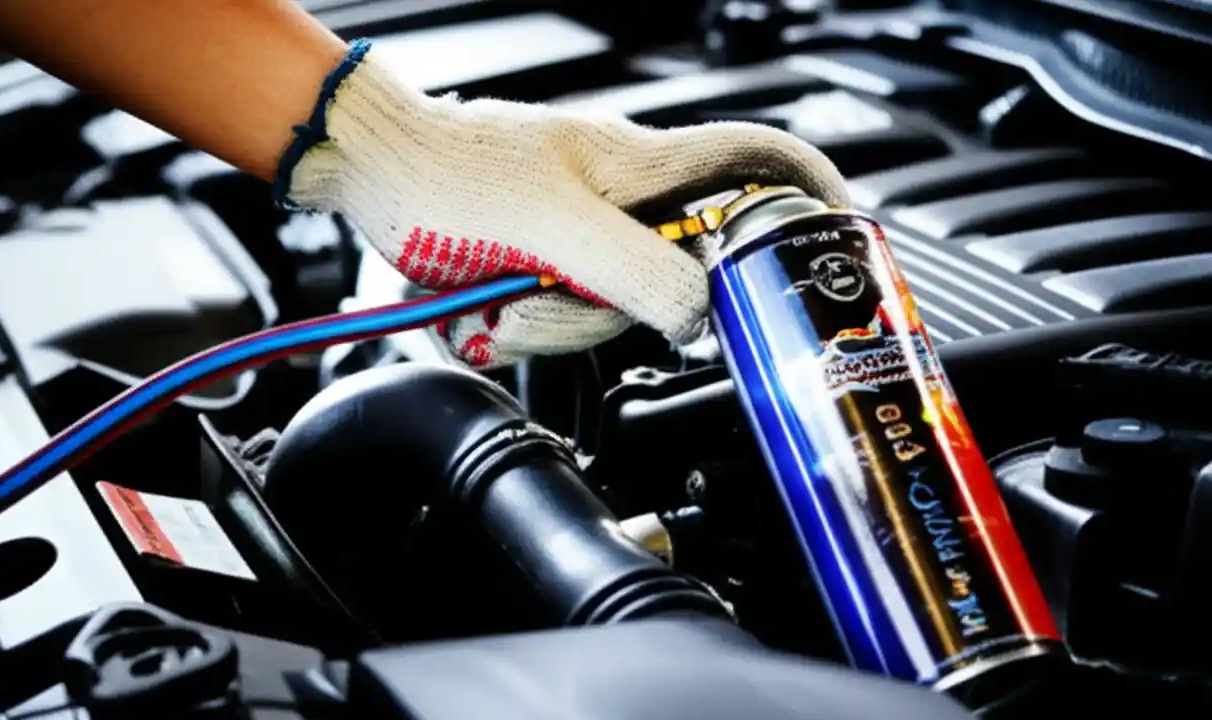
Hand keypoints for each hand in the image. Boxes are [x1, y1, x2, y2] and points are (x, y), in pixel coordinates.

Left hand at [278, 40, 849, 367]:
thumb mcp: (548, 230)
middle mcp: (623, 198)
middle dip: (604, 315)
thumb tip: (701, 317)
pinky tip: (486, 306)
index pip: (755, 162)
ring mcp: (584, 230)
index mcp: (641, 169)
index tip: (842, 232)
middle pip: (672, 279)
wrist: (369, 170)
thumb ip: (634, 272)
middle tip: (540, 298)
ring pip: (608, 310)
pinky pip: (561, 314)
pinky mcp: (546, 256)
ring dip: (546, 323)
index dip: (811, 191)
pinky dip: (524, 324)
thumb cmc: (445, 176)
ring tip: (495, 299)